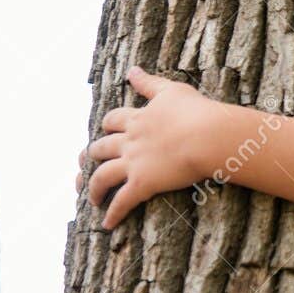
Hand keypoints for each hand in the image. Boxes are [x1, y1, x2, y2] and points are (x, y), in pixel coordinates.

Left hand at [76, 65, 218, 228]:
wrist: (208, 135)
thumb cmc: (196, 111)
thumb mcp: (172, 90)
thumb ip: (149, 82)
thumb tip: (132, 69)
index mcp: (137, 119)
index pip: (113, 120)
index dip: (108, 125)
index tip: (107, 129)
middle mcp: (129, 141)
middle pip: (100, 148)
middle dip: (91, 156)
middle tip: (86, 163)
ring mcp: (133, 163)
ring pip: (101, 177)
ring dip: (94, 188)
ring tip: (92, 198)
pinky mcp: (142, 183)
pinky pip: (122, 202)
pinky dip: (113, 214)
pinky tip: (107, 224)